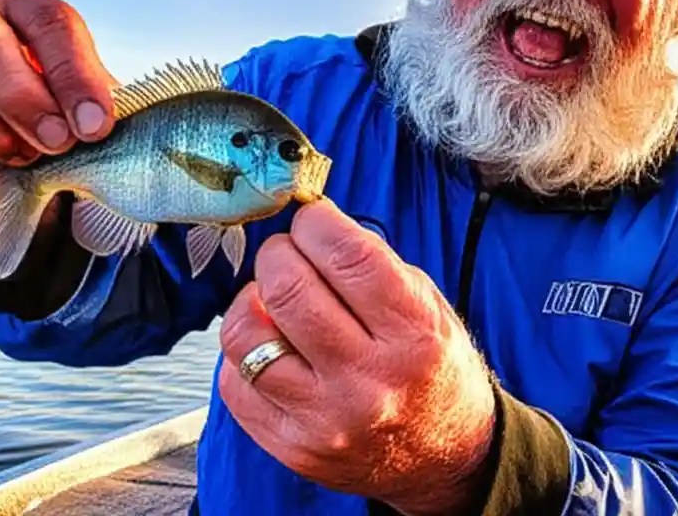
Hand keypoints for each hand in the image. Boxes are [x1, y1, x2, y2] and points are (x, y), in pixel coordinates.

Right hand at [0, 0, 119, 200]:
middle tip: (58, 143)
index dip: (73, 76)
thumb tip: (101, 132)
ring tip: (27, 160)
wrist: (22, 132)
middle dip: (21, 99)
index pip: (49, 24)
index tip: (96, 126)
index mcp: (27, 10)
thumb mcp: (88, 101)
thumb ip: (96, 113)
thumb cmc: (64, 107)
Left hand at [219, 199, 496, 514]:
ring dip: (251, 301)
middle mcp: (369, 381)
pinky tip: (272, 346)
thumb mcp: (428, 307)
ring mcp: (325, 420)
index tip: (312, 218)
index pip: (347, 256)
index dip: (316, 222)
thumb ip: (372, 262)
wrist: (442, 459)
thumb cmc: (430, 368)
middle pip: (287, 289)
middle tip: (288, 254)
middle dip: (278, 254)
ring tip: (271, 301)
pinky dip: (246, 353)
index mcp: (414, 335)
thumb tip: (309, 222)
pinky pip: (234, 382)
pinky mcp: (291, 447)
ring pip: (245, 337)